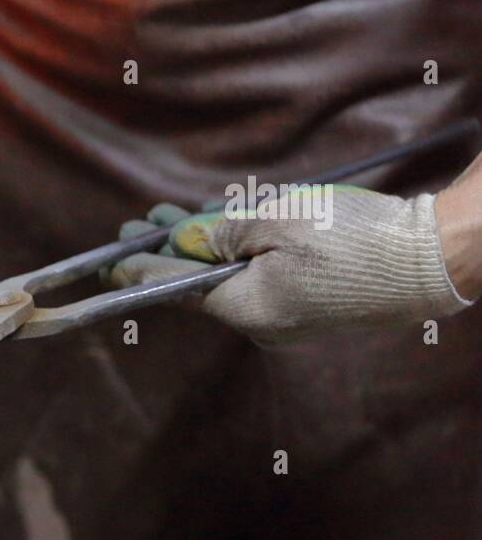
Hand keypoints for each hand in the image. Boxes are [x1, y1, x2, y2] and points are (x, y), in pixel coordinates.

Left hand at [106, 185, 472, 344]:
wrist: (431, 262)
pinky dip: (237, 253)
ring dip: (201, 246)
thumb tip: (184, 239)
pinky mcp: (310, 305)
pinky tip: (225, 228)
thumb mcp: (276, 221)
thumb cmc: (352, 239)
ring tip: (169, 218)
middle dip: (167, 251)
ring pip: (229, 277)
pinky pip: (259, 278)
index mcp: (243, 307)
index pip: (173, 290)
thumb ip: (222, 231)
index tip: (107, 261)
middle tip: (133, 226)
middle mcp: (259, 321)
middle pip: (198, 284)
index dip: (137, 271)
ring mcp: (287, 317)